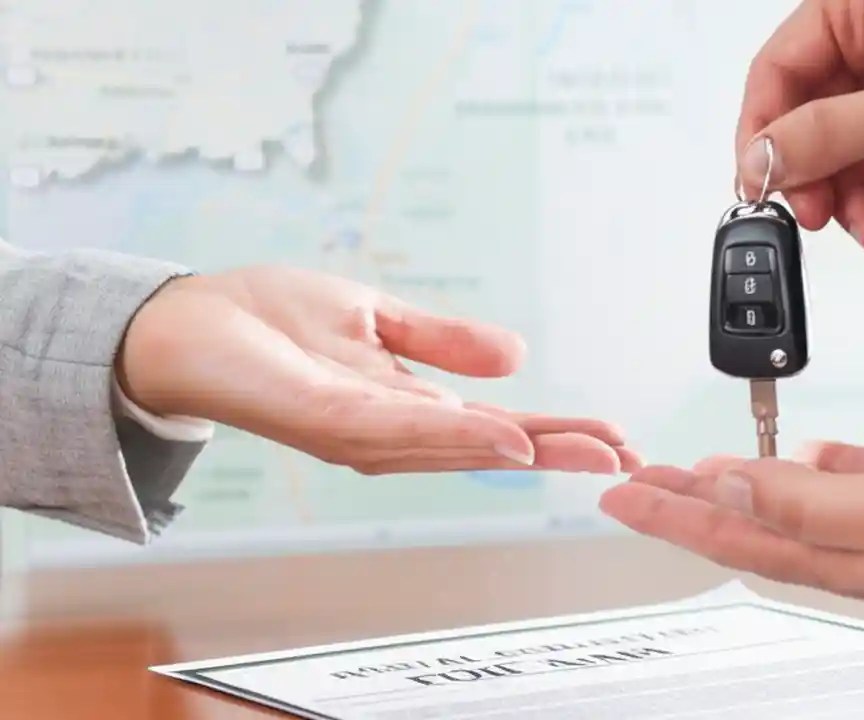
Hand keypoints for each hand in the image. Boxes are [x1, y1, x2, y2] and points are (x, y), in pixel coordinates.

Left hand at [117, 265, 641, 474]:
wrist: (181, 322)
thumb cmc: (266, 322)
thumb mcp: (376, 319)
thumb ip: (442, 340)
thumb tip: (517, 354)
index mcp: (410, 407)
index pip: (501, 425)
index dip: (561, 432)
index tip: (617, 437)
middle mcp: (393, 432)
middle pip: (492, 446)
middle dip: (562, 451)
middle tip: (628, 453)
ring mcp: (362, 432)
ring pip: (459, 446)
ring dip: (527, 449)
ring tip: (588, 447)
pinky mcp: (326, 419)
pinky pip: (400, 431)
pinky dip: (457, 438)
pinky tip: (504, 437)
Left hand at [601, 423, 863, 609]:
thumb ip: (810, 502)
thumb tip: (733, 485)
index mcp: (850, 559)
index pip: (733, 535)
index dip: (670, 515)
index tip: (619, 496)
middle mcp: (863, 546)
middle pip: (750, 522)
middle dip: (687, 501)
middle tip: (635, 479)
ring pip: (794, 499)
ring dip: (743, 481)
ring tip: (698, 467)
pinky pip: (851, 477)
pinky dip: (817, 465)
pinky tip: (801, 451)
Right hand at [736, 0, 863, 250]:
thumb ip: (827, 135)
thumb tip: (760, 158)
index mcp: (859, 2)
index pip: (778, 70)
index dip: (763, 135)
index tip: (760, 186)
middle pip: (808, 116)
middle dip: (817, 175)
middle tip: (824, 217)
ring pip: (845, 145)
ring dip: (854, 193)